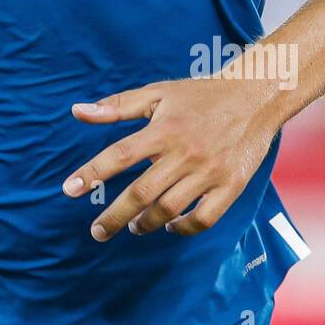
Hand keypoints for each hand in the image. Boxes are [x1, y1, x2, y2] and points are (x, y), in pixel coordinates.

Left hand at [62, 75, 282, 240]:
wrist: (256, 96)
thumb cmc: (200, 95)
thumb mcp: (158, 93)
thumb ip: (117, 105)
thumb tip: (77, 111)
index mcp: (164, 129)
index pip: (120, 155)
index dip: (92, 173)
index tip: (69, 190)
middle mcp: (185, 153)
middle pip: (141, 192)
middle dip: (114, 216)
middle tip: (97, 231)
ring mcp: (210, 172)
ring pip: (170, 209)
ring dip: (145, 223)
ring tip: (132, 227)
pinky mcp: (232, 186)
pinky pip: (204, 218)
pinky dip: (184, 228)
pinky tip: (169, 226)